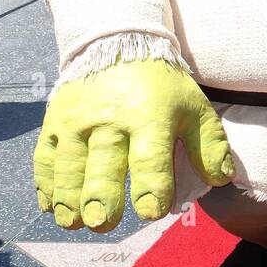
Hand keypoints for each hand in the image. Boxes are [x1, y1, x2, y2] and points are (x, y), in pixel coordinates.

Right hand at [34, 58, 234, 231]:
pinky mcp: (55, 122)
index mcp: (150, 119)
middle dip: (101, 196)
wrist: (118, 44)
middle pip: (104, 164)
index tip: (150, 212)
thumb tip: (220, 178)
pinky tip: (50, 207)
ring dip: (69, 196)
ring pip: (70, 164)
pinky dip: (45, 183)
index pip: (151, 158)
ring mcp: (78, 122)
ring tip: (72, 222)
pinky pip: (46, 156)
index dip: (152, 187)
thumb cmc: (162, 88)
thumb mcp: (194, 108)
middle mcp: (111, 121)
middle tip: (102, 221)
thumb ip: (209, 145)